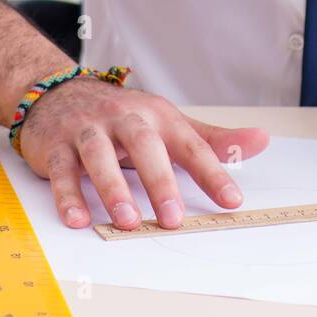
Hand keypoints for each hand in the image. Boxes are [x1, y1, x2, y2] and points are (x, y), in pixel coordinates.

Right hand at [17, 77, 268, 230]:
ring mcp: (89, 131)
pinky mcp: (56, 146)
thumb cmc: (125, 118)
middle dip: (159, 181)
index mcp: (158, 117)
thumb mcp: (170, 124)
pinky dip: (67, 194)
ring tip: (127, 221)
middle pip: (144, 145)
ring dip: (113, 188)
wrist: (61, 95)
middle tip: (172, 218)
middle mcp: (125, 119)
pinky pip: (61, 170)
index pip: (191, 145)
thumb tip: (261, 140)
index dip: (212, 172)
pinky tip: (78, 219)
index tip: (231, 202)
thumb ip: (212, 139)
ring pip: (100, 156)